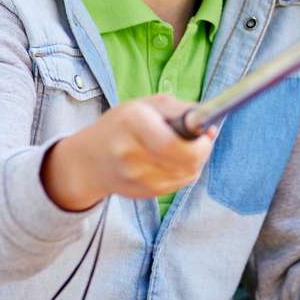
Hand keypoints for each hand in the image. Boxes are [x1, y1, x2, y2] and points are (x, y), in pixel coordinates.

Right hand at [41, 95, 217, 211]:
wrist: (88, 161)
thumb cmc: (122, 125)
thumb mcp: (148, 105)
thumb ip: (182, 110)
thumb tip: (211, 128)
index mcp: (132, 122)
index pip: (174, 143)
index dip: (199, 143)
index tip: (206, 135)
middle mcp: (130, 152)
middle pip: (184, 163)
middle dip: (201, 152)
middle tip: (201, 142)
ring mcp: (135, 177)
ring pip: (185, 176)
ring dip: (193, 163)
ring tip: (181, 150)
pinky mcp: (142, 194)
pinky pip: (177, 185)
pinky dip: (181, 173)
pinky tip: (169, 162)